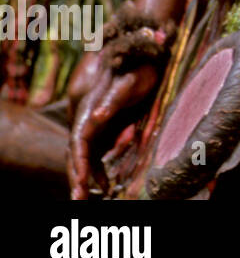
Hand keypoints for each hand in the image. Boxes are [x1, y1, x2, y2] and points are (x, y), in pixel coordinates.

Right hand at [68, 64, 159, 199]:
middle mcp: (89, 120)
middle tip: (79, 200)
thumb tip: (96, 117)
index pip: (79, 141)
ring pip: (85, 156)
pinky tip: (106, 184)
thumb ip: (112, 99)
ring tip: (85, 199)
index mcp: (89, 110)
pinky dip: (98, 169)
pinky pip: (98, 154)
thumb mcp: (129, 82)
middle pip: (77, 153)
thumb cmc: (139, 69)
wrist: (145, 58)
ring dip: (85, 178)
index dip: (79, 161)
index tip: (82, 181)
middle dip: (77, 177)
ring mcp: (97, 126)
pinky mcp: (107, 129)